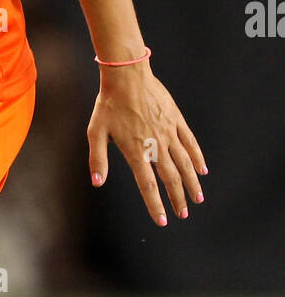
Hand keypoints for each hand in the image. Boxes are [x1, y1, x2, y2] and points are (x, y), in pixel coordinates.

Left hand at [87, 63, 206, 225]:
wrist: (127, 75)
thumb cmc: (108, 104)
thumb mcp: (95, 132)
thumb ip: (97, 159)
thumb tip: (97, 182)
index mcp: (135, 150)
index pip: (147, 185)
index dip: (155, 204)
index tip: (163, 220)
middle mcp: (155, 144)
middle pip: (170, 177)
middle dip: (178, 198)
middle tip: (184, 214)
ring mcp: (168, 132)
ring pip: (184, 163)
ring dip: (191, 182)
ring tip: (198, 198)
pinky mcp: (176, 120)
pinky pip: (190, 142)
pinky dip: (197, 157)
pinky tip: (202, 170)